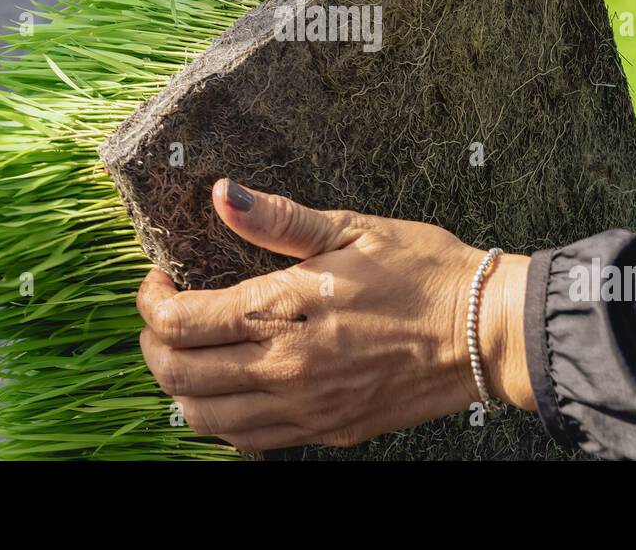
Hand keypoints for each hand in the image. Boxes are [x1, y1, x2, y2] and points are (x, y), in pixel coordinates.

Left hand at [136, 179, 533, 450]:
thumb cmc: (422, 272)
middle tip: (166, 316)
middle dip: (153, 343)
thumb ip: (278, 218)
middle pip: (178, 374)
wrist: (483, 334)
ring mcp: (305, 408)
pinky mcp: (325, 432)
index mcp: (286, 310)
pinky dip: (221, 417)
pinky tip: (232, 386)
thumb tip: (220, 194)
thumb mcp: (351, 229)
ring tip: (192, 352)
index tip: (161, 279)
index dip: (152, 301)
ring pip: (204, 418)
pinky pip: (248, 440)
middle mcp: (286, 368)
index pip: (181, 322)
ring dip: (180, 385)